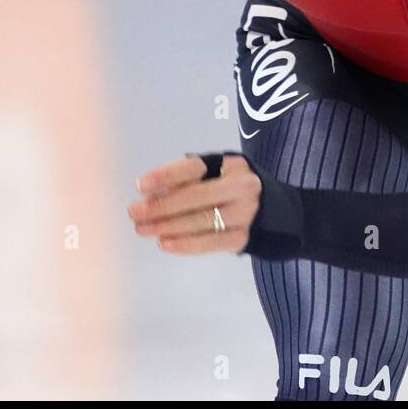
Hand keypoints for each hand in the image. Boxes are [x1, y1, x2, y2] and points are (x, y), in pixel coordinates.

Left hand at [127, 153, 260, 254]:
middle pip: (196, 196)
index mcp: (231, 164)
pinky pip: (210, 243)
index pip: (194, 167)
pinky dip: (185, 244)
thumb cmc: (231, 189)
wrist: (273, 212)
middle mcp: (242, 186)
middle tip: (134, 213)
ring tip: (143, 229)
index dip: (166, 175)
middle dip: (161, 206)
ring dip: (167, 226)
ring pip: (201, 221)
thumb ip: (187, 181)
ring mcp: (246, 213)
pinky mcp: (244, 238)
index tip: (140, 186)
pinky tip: (164, 243)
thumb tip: (150, 196)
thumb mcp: (216, 175)